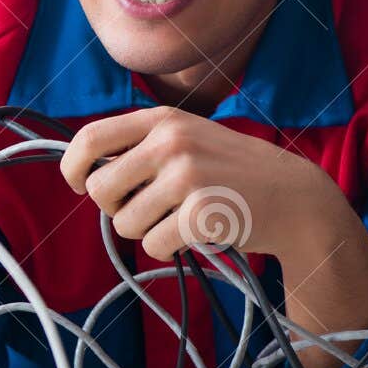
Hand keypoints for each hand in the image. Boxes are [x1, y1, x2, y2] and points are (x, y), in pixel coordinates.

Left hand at [57, 106, 346, 262]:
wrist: (295, 199)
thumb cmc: (231, 174)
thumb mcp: (187, 140)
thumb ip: (140, 148)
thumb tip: (82, 174)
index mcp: (163, 119)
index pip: (90, 138)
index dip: (72, 167)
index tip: (78, 183)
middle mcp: (171, 141)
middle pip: (98, 189)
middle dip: (114, 208)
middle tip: (146, 209)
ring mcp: (186, 176)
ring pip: (124, 223)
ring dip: (145, 231)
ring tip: (180, 219)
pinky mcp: (200, 213)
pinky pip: (152, 245)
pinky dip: (168, 248)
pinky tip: (196, 233)